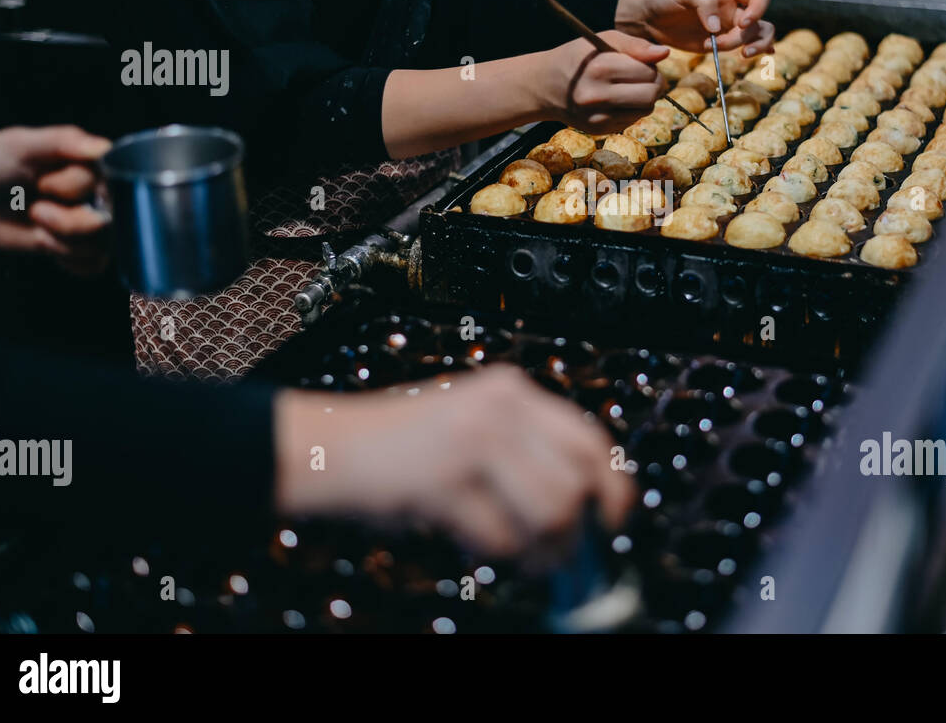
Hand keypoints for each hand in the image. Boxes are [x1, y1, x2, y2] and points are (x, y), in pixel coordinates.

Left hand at [0, 125, 111, 275]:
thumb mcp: (21, 146)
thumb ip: (63, 141)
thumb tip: (103, 149)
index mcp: (90, 163)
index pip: (111, 180)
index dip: (77, 189)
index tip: (45, 185)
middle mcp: (96, 193)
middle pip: (111, 219)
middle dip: (70, 223)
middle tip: (36, 210)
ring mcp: (86, 221)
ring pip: (102, 244)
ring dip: (64, 242)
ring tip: (38, 226)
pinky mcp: (75, 247)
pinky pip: (94, 263)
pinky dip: (71, 261)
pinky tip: (48, 245)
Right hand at [275, 365, 635, 559]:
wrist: (331, 447)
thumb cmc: (402, 445)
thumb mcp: (471, 422)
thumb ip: (524, 448)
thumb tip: (583, 505)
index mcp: (511, 390)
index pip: (590, 438)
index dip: (614, 485)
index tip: (614, 519)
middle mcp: (499, 409)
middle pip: (577, 481)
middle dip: (576, 530)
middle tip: (561, 555)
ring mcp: (473, 443)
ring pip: (550, 511)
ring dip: (542, 548)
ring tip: (523, 556)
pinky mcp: (446, 481)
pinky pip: (500, 536)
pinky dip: (496, 553)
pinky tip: (475, 543)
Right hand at [542, 30, 669, 132]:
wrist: (545, 86)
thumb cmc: (577, 58)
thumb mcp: (602, 40)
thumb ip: (635, 45)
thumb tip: (664, 53)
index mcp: (599, 69)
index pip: (647, 72)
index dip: (651, 67)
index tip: (644, 64)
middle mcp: (598, 96)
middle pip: (651, 95)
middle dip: (655, 84)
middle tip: (645, 78)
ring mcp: (598, 116)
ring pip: (646, 109)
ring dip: (645, 98)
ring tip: (629, 87)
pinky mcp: (600, 129)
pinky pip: (632, 120)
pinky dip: (632, 109)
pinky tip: (617, 100)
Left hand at [616, 0, 775, 55]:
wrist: (650, 16)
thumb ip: (703, 3)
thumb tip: (716, 28)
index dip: (758, 9)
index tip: (741, 23)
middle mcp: (734, 8)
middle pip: (760, 22)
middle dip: (746, 37)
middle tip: (721, 44)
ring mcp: (728, 27)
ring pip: (758, 36)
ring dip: (753, 47)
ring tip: (732, 54)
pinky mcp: (719, 43)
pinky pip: (744, 46)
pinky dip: (757, 51)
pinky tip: (752, 56)